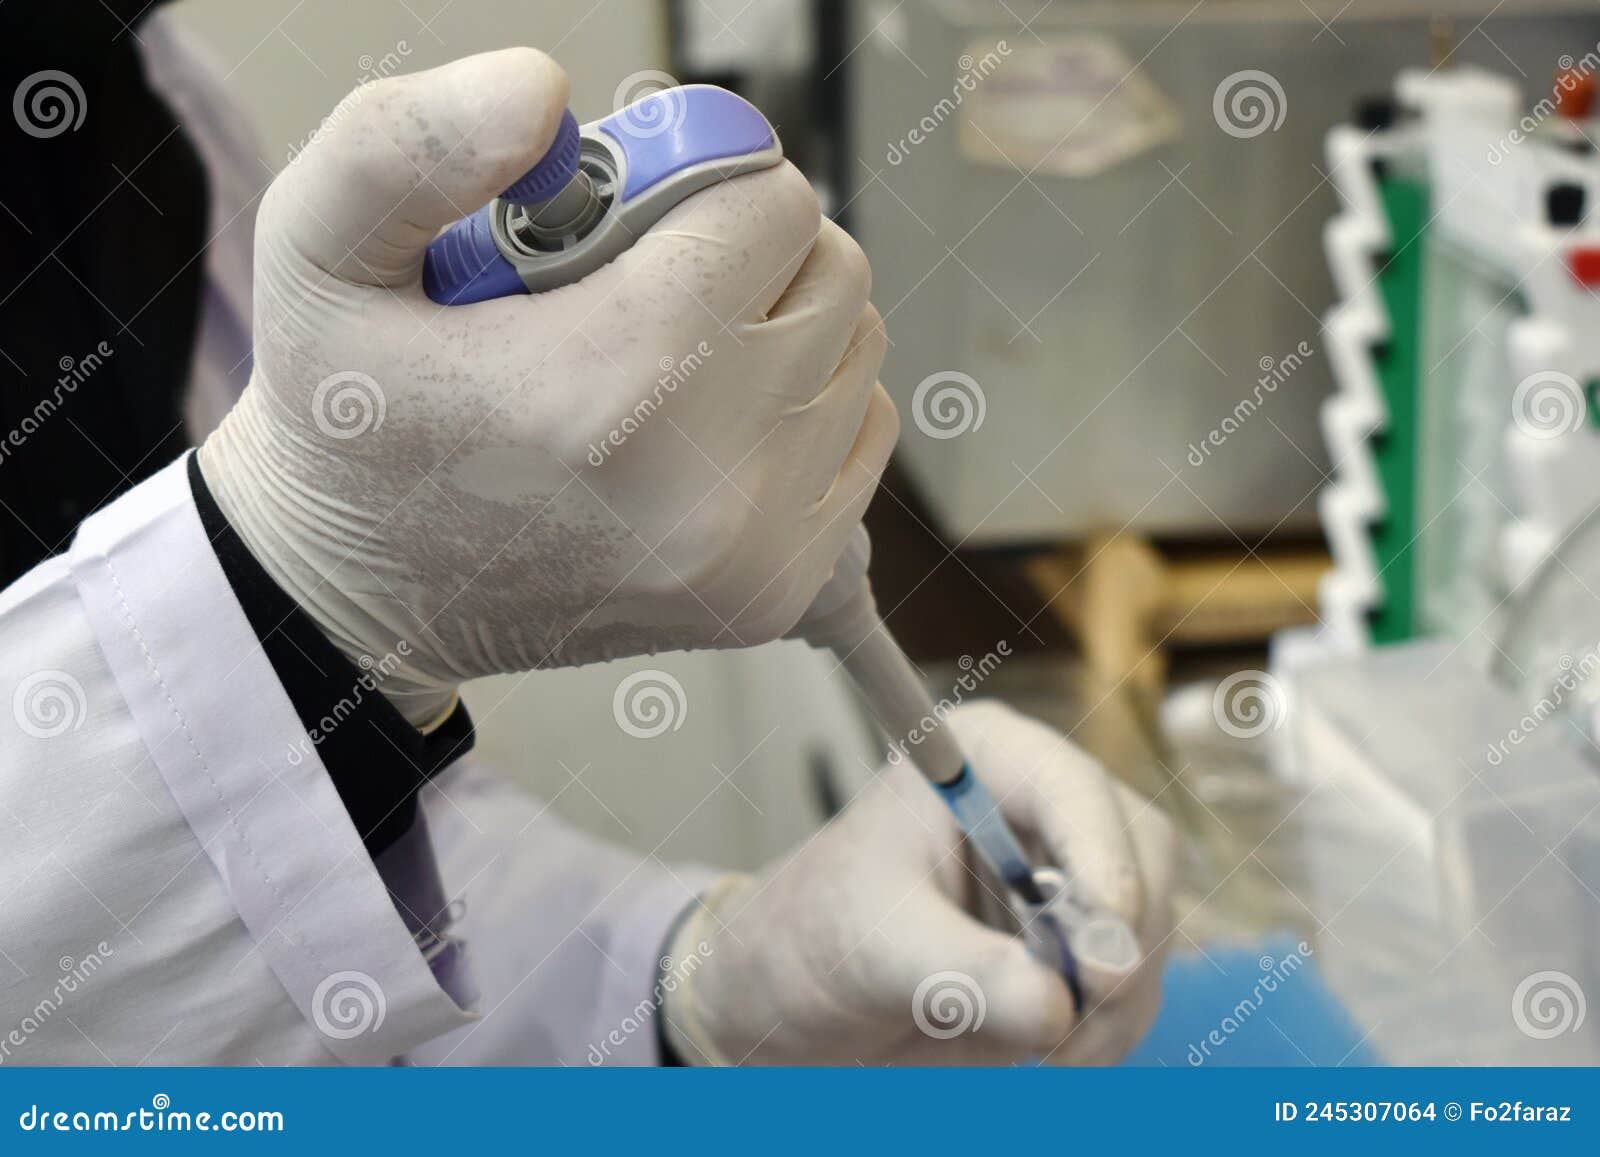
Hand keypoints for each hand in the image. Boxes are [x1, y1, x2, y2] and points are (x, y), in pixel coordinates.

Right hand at [199, 49, 895, 722]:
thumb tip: (540, 87)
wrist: (369, 595)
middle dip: (748, 250)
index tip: (627, 215)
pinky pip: (863, 435)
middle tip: (643, 280)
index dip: (701, 181)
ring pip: (858, 349)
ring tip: (666, 353)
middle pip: (831, 271)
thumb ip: (407, 146)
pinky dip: (806, 406)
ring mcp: (760, 552)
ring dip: (783, 323)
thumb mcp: (315, 256)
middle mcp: (713, 486)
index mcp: (612, 388)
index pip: (770, 204)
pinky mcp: (781, 590)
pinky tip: (704, 422)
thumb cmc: (349, 423)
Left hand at [662, 701, 1176, 1065]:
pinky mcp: (1081, 938)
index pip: (1071, 788)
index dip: (1104, 860)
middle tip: (1083, 1009)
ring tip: (1039, 1048)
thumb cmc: (818, 936)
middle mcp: (1042, 801)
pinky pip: (1132, 985)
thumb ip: (962, 972)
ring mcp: (1071, 869)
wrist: (799, 992)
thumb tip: (1054, 1006)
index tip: (1105, 953)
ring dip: (1113, 1004)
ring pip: (1148, 928)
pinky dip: (1105, 1031)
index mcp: (986, 759)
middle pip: (1140, 853)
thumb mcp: (877, 948)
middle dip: (1118, 944)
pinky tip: (1044, 1051)